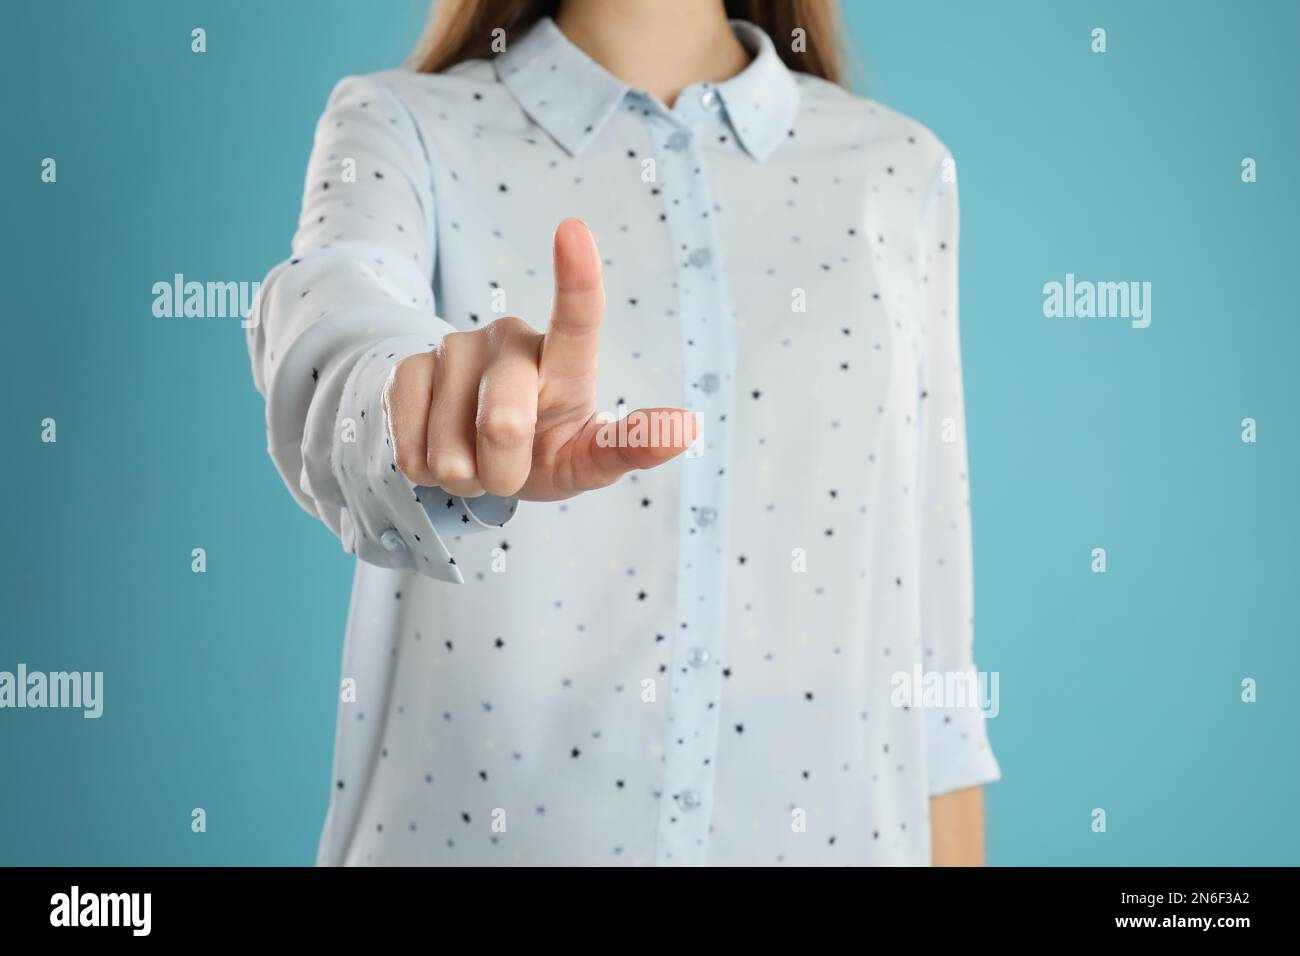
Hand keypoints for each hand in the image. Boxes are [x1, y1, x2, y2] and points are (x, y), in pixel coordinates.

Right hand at [386, 218, 696, 500]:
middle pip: (505, 424)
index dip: (576, 278)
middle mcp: (510, 338)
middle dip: (505, 472)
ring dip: (463, 475)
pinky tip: (437, 450)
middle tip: (509, 471)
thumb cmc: (545, 452)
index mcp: (564, 358)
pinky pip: (410, 445)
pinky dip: (425, 469)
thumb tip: (688, 426)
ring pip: (451, 448)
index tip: (573, 230)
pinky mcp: (406, 368)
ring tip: (474, 459)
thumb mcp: (588, 460)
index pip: (576, 317)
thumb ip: (629, 447)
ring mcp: (452, 346)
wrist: (473, 458)